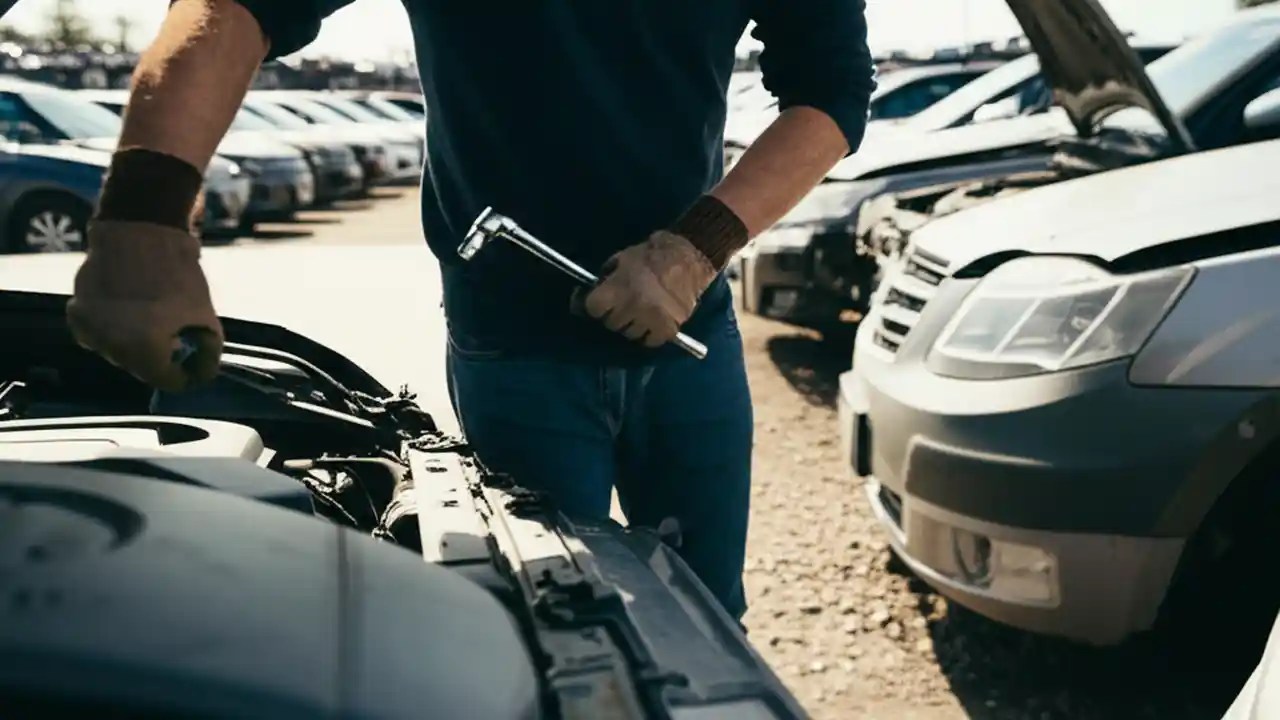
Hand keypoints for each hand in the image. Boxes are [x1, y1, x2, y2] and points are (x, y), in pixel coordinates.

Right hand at [66, 220, 224, 391]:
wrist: (140, 233)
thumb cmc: (179, 277)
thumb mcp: (207, 320)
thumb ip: (206, 355)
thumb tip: (199, 373)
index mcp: (142, 352)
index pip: (166, 381)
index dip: (184, 375)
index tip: (192, 363)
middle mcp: (110, 348)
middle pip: (139, 368)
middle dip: (159, 358)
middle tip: (175, 338)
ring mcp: (89, 330)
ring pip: (116, 352)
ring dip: (134, 344)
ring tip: (152, 319)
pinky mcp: (76, 313)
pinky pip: (96, 333)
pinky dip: (112, 329)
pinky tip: (127, 310)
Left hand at [582, 231, 715, 347]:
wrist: (689, 257)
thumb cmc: (653, 255)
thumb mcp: (623, 258)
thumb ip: (607, 276)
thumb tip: (594, 291)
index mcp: (619, 288)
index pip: (593, 308)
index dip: (594, 305)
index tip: (599, 303)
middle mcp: (632, 306)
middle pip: (611, 324)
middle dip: (614, 314)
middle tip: (623, 306)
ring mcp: (651, 320)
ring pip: (630, 334)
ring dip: (632, 325)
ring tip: (640, 314)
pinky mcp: (668, 329)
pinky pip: (651, 341)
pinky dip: (650, 335)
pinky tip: (652, 324)